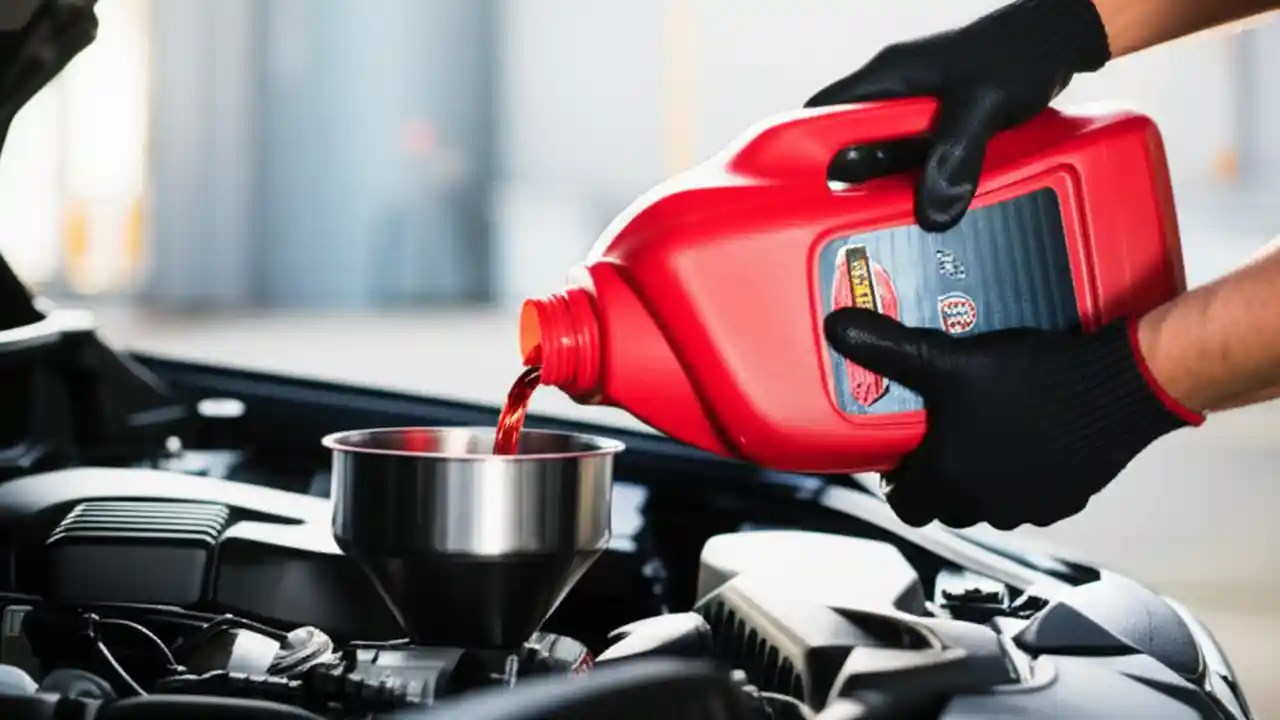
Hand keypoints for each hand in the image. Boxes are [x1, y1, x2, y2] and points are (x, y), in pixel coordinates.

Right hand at [805, 0, 1110, 231]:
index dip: (802, 149)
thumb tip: (931, 208)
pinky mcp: (940, 128)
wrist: (1058, 42)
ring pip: (888, 160)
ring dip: (897, 185)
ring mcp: (917, 112)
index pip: (819, 113)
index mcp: (885, 77)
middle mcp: (894, 95)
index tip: (798, 187)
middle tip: (860, 210)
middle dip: (856, 180)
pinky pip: (920, 164)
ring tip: (904, 207)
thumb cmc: (1018, 51)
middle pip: (852, 146)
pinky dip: (927, 182)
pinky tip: (941, 196)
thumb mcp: (981, 106)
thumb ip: (954, 157)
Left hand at [824, 309, 1201, 528]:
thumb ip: (888, 348)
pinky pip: (1033, 495)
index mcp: (950, 479)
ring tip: (984, 430)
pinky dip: (1024, 474)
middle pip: (946, 506)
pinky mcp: (1069, 498)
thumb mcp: (949, 358)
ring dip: (981, 477)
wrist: (1120, 385)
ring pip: (989, 502)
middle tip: (941, 435)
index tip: (902, 454)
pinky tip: (1030, 434)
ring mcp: (1032, 506)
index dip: (899, 480)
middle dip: (938, 477)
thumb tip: (838, 326)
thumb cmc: (1032, 378)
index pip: (906, 505)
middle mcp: (987, 504)